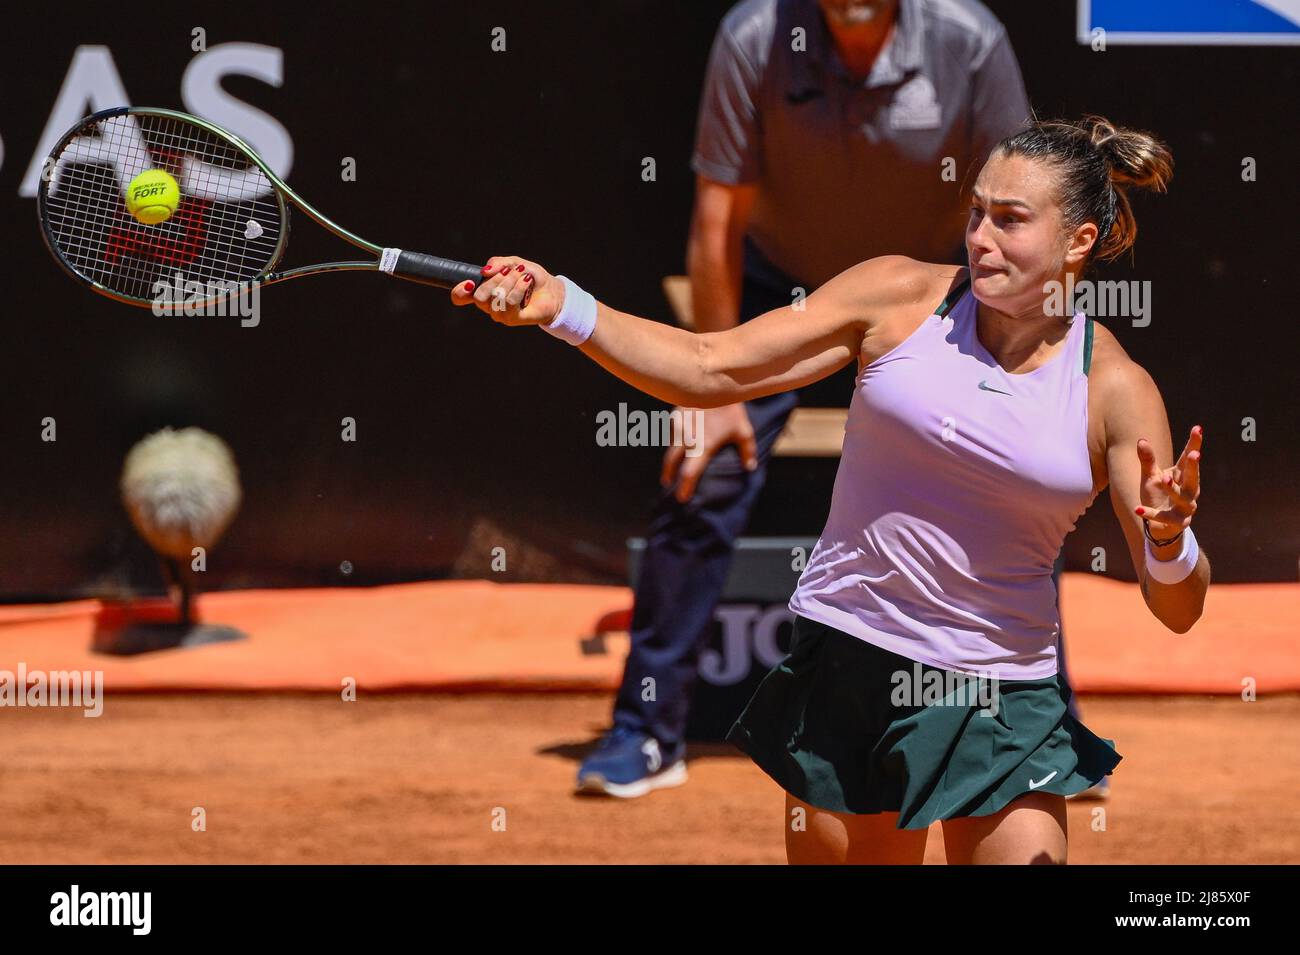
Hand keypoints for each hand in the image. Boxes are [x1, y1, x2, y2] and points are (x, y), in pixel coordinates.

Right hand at [448, 256, 564, 326]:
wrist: (550, 289)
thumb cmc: (529, 276)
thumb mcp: (512, 263)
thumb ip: (497, 263)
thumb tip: (484, 271)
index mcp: (483, 290)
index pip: (460, 297)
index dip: (459, 291)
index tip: (469, 282)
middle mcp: (488, 305)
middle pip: (479, 296)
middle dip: (496, 279)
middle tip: (510, 271)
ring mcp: (499, 314)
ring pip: (496, 297)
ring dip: (510, 281)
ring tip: (522, 275)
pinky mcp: (512, 319)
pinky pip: (510, 302)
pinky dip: (519, 287)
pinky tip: (527, 282)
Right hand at [661, 402, 757, 502]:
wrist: (716, 381)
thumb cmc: (733, 408)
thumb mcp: (744, 430)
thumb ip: (747, 451)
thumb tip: (750, 468)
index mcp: (703, 445)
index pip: (689, 473)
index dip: (684, 487)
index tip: (682, 498)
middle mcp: (687, 438)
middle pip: (671, 462)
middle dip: (668, 475)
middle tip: (668, 484)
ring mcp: (678, 425)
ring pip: (670, 445)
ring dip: (671, 456)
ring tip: (673, 463)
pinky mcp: (675, 414)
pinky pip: (672, 431)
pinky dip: (674, 439)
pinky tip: (679, 440)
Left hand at [1134, 425, 1201, 539]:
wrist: (1162, 527)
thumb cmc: (1158, 496)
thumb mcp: (1151, 477)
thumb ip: (1148, 460)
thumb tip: (1141, 440)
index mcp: (1183, 477)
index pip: (1188, 459)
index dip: (1194, 444)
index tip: (1198, 428)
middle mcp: (1189, 491)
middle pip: (1193, 477)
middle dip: (1194, 466)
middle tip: (1195, 454)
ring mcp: (1184, 508)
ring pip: (1181, 497)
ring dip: (1173, 488)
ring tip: (1164, 478)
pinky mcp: (1175, 522)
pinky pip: (1163, 517)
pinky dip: (1151, 513)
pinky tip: (1138, 509)